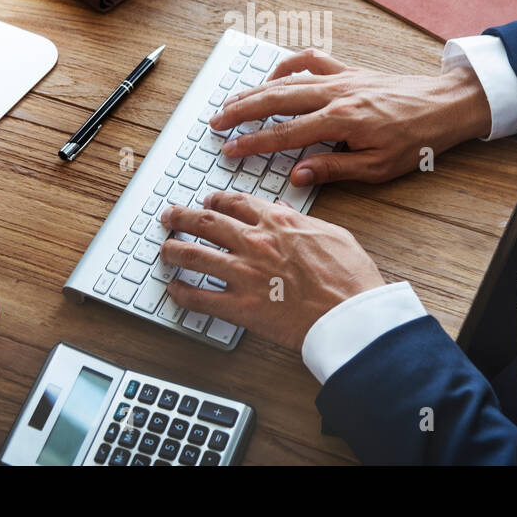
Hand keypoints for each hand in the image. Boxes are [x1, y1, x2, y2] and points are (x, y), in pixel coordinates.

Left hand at [159, 191, 384, 350]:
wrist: (352, 316)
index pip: (236, 203)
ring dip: (174, 250)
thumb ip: (303, 221)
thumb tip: (284, 210)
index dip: (216, 200)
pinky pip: (200, 298)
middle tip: (170, 216)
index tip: (207, 201)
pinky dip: (182, 293)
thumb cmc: (350, 279)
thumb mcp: (333, 234)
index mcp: (279, 223)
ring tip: (165, 249)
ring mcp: (245, 274)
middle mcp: (256, 243)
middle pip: (207, 222)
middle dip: (182, 217)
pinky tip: (174, 290)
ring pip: (195, 255)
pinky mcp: (241, 307)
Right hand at [209, 49, 489, 185]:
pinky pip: (311, 61)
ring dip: (255, 90)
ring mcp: (342, 77)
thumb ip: (334, 169)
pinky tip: (273, 76)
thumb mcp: (377, 168)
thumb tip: (297, 175)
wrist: (446, 105)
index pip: (284, 134)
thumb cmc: (417, 140)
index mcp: (341, 121)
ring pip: (288, 80)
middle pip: (276, 100)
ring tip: (230, 102)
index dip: (252, 143)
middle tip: (215, 122)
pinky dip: (288, 66)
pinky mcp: (350, 70)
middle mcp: (336, 93)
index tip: (229, 149)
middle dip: (241, 111)